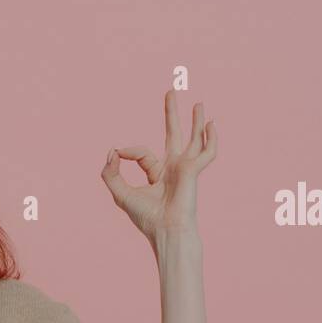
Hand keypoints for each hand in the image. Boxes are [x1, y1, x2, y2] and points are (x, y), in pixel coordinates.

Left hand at [99, 90, 216, 240]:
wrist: (165, 230)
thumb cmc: (146, 217)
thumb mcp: (120, 193)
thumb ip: (110, 173)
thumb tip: (112, 151)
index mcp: (158, 174)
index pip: (143, 154)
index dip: (129, 151)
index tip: (117, 153)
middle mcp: (174, 168)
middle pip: (174, 135)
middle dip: (171, 114)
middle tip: (170, 92)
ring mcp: (186, 168)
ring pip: (194, 139)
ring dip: (196, 121)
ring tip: (198, 103)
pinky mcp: (194, 170)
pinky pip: (207, 152)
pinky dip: (211, 139)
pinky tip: (210, 124)